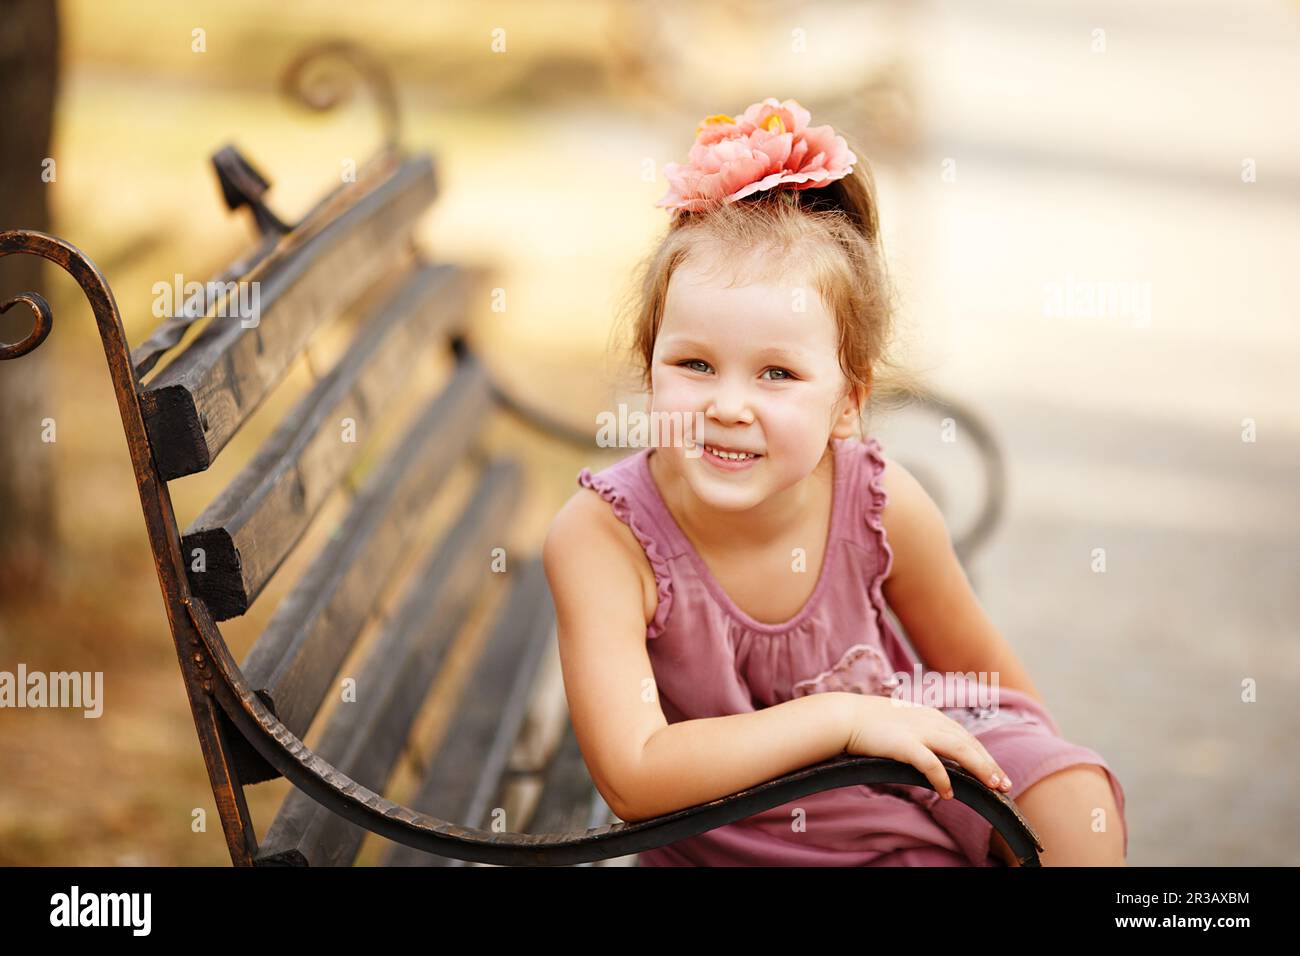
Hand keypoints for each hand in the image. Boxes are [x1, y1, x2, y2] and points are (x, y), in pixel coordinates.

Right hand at [843, 693, 1013, 799]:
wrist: (844, 717)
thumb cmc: (869, 723)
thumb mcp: (902, 722)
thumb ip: (920, 732)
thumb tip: (933, 753)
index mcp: (930, 715)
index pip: (964, 736)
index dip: (982, 754)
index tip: (995, 771)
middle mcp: (930, 720)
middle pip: (969, 743)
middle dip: (989, 764)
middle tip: (1004, 784)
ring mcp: (919, 731)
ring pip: (960, 750)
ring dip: (979, 768)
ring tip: (992, 786)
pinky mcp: (905, 744)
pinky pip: (931, 764)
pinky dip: (943, 779)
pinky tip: (949, 794)